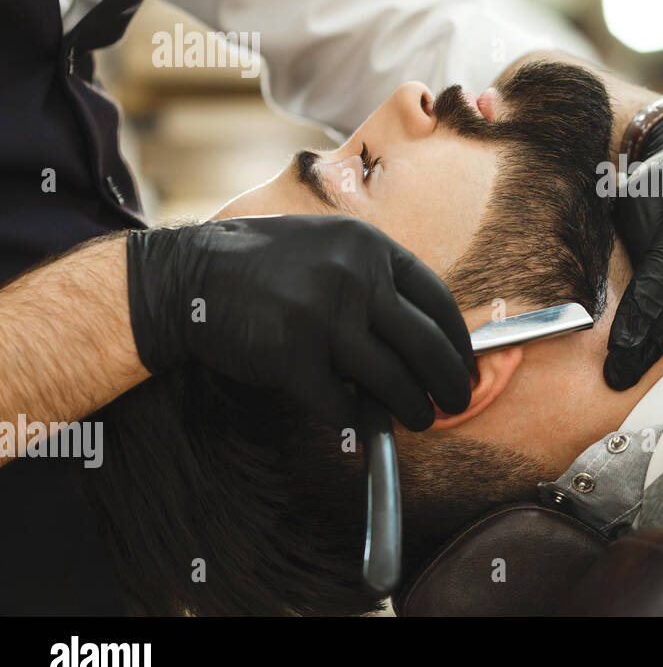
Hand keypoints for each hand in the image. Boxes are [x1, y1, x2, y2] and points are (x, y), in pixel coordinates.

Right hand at [125, 215, 473, 430]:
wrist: (192, 277)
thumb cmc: (267, 265)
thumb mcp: (332, 246)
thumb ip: (377, 279)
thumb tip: (428, 334)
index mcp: (370, 248)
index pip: (437, 300)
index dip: (457, 339)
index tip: (465, 361)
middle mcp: (353, 279)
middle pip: (424, 345)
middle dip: (449, 381)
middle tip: (458, 401)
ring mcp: (322, 318)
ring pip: (391, 380)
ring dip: (413, 409)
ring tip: (420, 419)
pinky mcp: (291, 357)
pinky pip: (339, 402)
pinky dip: (354, 418)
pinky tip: (359, 421)